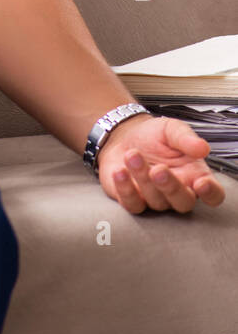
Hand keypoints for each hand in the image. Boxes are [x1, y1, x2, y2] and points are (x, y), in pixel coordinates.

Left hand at [96, 111, 226, 213]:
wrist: (124, 135)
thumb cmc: (154, 136)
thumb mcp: (172, 130)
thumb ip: (186, 139)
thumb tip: (203, 148)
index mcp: (195, 175)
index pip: (213, 194)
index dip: (211, 193)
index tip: (202, 183)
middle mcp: (178, 191)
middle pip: (182, 202)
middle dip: (171, 187)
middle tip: (158, 169)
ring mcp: (156, 199)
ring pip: (156, 201)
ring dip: (143, 178)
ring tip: (132, 155)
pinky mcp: (134, 200)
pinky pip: (132, 204)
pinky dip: (125, 189)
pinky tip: (120, 171)